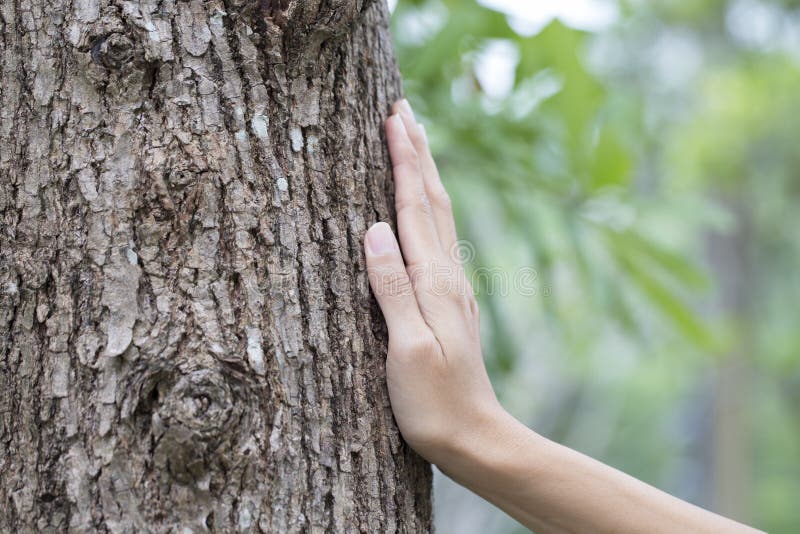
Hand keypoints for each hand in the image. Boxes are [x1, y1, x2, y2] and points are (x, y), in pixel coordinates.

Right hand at [364, 99, 502, 466]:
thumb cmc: (434, 402)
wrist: (476, 436)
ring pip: (439, 218)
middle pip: (433, 201)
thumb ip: (393, 287)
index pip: (415, 207)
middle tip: (405, 111)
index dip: (405, 160)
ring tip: (417, 145)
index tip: (395, 117)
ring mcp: (452, 289)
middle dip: (419, 153)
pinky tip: (426, 211)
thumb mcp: (407, 349)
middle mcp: (448, 277)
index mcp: (434, 282)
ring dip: (427, 175)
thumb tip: (375, 229)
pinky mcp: (449, 303)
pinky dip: (429, 210)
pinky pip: (439, 240)